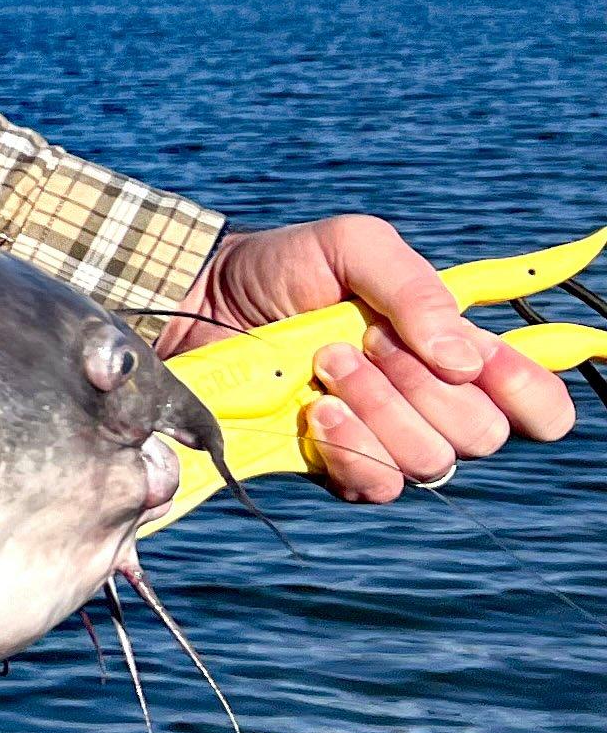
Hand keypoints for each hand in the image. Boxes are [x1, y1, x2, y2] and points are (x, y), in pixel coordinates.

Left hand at [160, 213, 576, 502]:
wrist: (196, 305)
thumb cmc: (279, 270)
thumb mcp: (352, 247)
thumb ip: (417, 287)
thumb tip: (463, 359)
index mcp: (452, 353)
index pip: (535, 402)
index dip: (528, 392)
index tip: (480, 361)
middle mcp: (429, 404)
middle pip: (484, 432)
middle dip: (423, 383)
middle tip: (362, 341)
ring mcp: (383, 440)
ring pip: (430, 458)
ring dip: (379, 406)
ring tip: (324, 365)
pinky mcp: (335, 469)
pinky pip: (375, 484)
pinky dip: (349, 445)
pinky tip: (314, 411)